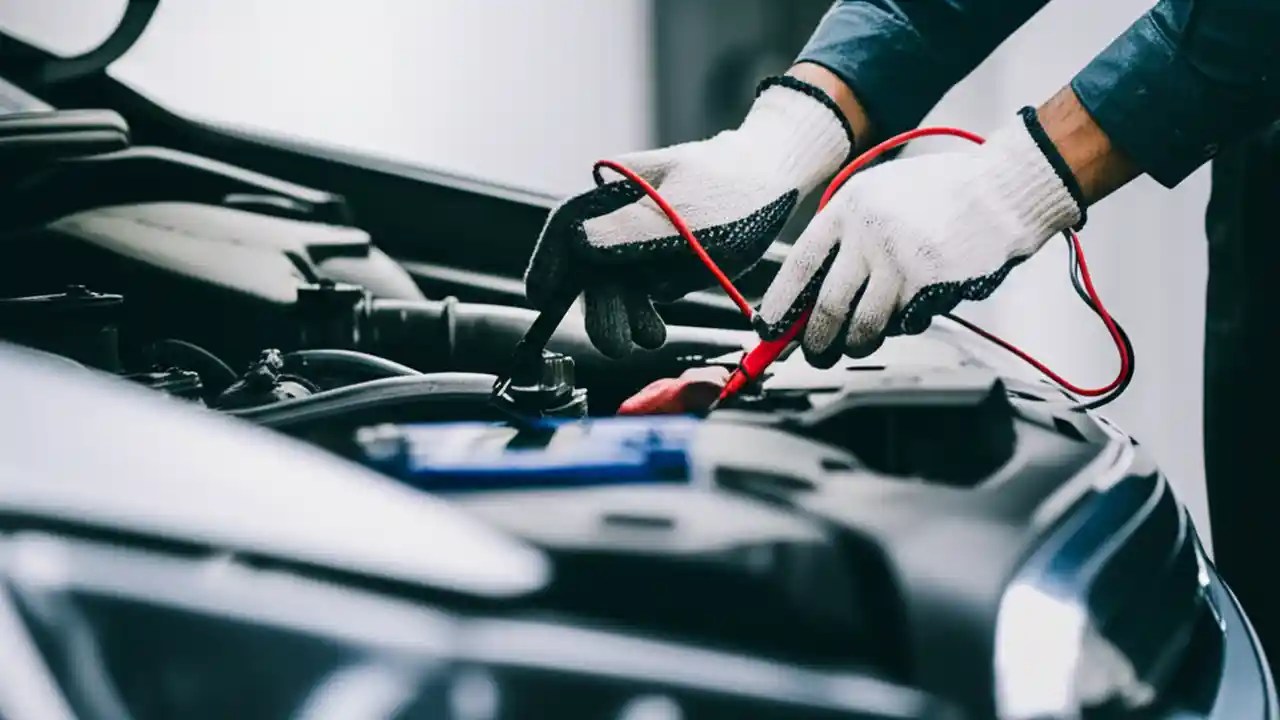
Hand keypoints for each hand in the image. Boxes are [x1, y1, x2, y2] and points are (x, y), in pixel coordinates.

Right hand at [524, 76, 853, 357]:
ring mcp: (638, 247)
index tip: (540, 297)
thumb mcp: (686, 212)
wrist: (772, 186)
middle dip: (597, 309)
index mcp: (614, 192)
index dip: (548, 262)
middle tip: (614, 345)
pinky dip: (643, 320)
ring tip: (648, 339)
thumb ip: (633, 230)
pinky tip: (654, 334)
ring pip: (613, 291)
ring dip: (622, 320)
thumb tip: (578, 242)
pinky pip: (640, 300)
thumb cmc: (730, 186)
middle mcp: (619, 221)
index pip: (567, 226)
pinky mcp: (659, 270)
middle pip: (588, 267)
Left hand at [756, 109, 1083, 365]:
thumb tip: (808, 294)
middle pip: (827, 308)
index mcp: (848, 208)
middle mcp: (868, 234)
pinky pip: (905, 325)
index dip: (780, 304)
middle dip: (816, 343)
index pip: (799, 266)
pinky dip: (904, 326)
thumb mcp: (878, 196)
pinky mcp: (929, 286)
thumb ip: (845, 237)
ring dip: (858, 344)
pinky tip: (914, 307)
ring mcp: (899, 262)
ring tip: (859, 343)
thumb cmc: (940, 195)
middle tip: (815, 355)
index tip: (769, 329)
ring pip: (864, 327)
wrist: (1002, 191)